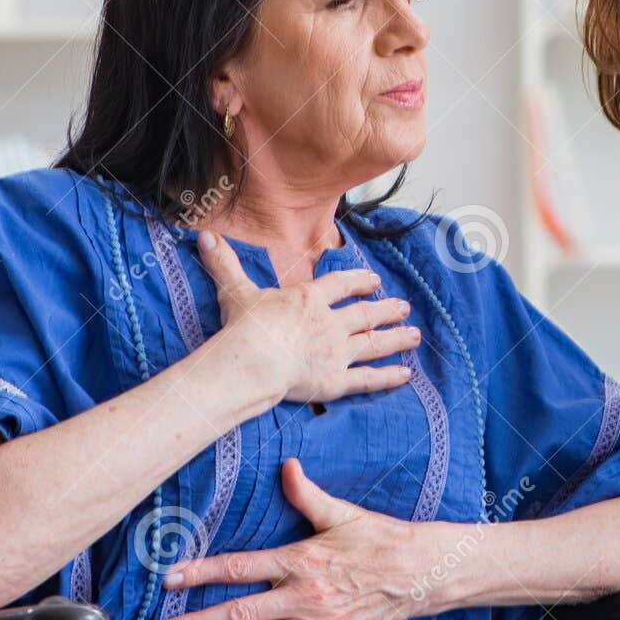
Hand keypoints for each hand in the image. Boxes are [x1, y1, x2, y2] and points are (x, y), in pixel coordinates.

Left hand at [157, 458, 444, 619]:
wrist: (421, 571)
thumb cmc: (382, 539)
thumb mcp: (342, 512)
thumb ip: (307, 494)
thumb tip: (287, 467)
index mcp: (302, 559)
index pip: (241, 567)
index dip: (203, 573)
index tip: (173, 581)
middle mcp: (304, 594)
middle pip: (240, 612)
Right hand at [197, 229, 415, 406]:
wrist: (252, 361)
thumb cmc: (243, 327)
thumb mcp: (234, 290)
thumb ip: (224, 265)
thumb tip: (204, 238)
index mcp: (309, 299)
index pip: (341, 285)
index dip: (359, 281)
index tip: (374, 280)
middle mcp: (329, 324)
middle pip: (365, 314)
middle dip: (386, 309)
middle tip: (404, 306)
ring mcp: (336, 353)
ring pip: (373, 343)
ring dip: (396, 338)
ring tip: (414, 334)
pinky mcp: (335, 381)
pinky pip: (368, 379)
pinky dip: (388, 377)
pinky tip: (407, 375)